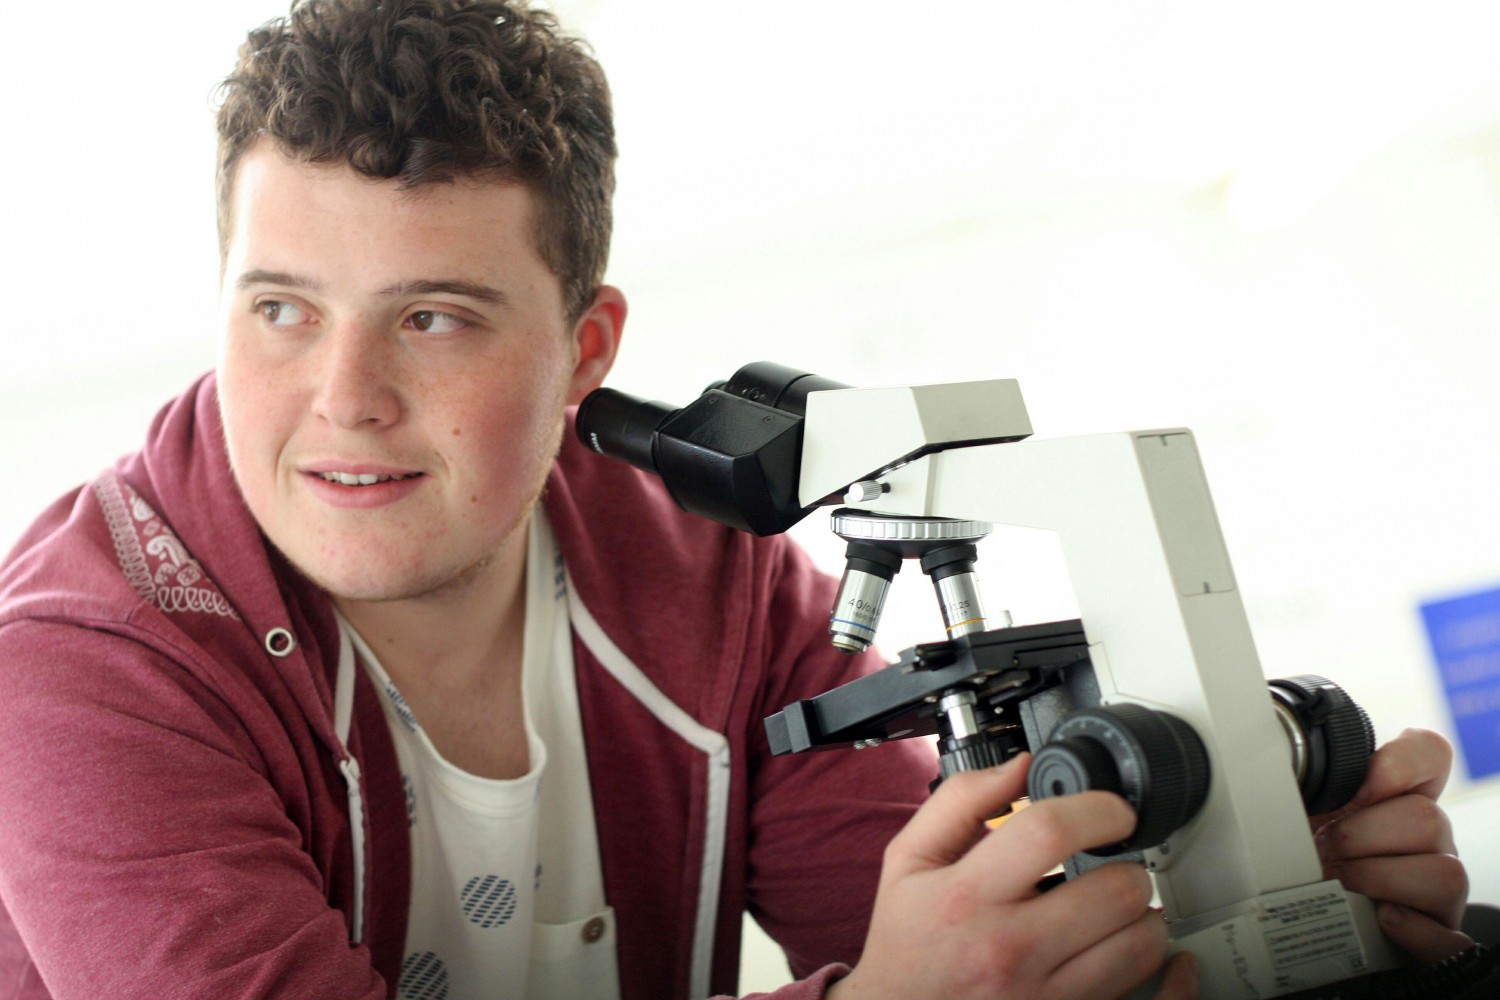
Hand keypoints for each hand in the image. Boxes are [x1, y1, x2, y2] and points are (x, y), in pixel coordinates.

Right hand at [828, 753, 1198, 999]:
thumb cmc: (907, 941)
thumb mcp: (909, 859)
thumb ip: (960, 802)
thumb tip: (1020, 767)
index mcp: (967, 896)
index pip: (1049, 833)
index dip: (1095, 809)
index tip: (1111, 810)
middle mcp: (1008, 949)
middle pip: (1114, 891)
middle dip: (1127, 866)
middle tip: (1113, 864)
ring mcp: (1041, 996)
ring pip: (1140, 945)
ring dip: (1142, 916)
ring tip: (1117, 907)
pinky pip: (1142, 995)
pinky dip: (1158, 970)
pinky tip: (1138, 950)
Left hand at [1311, 728, 1471, 962]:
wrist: (1312, 922)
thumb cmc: (1308, 860)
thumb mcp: (1301, 816)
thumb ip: (1302, 786)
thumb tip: (1275, 766)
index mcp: (1398, 801)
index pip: (1429, 756)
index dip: (1401, 763)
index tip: (1362, 786)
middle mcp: (1428, 842)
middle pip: (1428, 818)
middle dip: (1361, 834)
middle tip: (1323, 848)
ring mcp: (1437, 891)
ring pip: (1444, 873)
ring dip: (1377, 878)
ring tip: (1338, 882)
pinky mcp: (1437, 936)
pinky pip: (1449, 938)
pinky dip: (1411, 929)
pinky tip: (1376, 918)